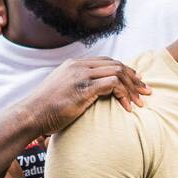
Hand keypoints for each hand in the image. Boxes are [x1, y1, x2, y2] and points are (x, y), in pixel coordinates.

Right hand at [5, 56, 149, 137]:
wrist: (31, 115)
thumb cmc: (47, 110)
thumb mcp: (64, 93)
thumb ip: (79, 88)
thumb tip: (95, 96)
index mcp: (74, 65)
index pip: (107, 62)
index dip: (125, 72)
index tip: (136, 84)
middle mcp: (78, 66)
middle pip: (116, 64)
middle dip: (134, 79)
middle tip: (146, 92)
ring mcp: (80, 76)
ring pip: (117, 73)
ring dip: (132, 88)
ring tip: (140, 102)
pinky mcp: (83, 89)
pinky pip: (112, 85)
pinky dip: (123, 95)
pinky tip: (126, 107)